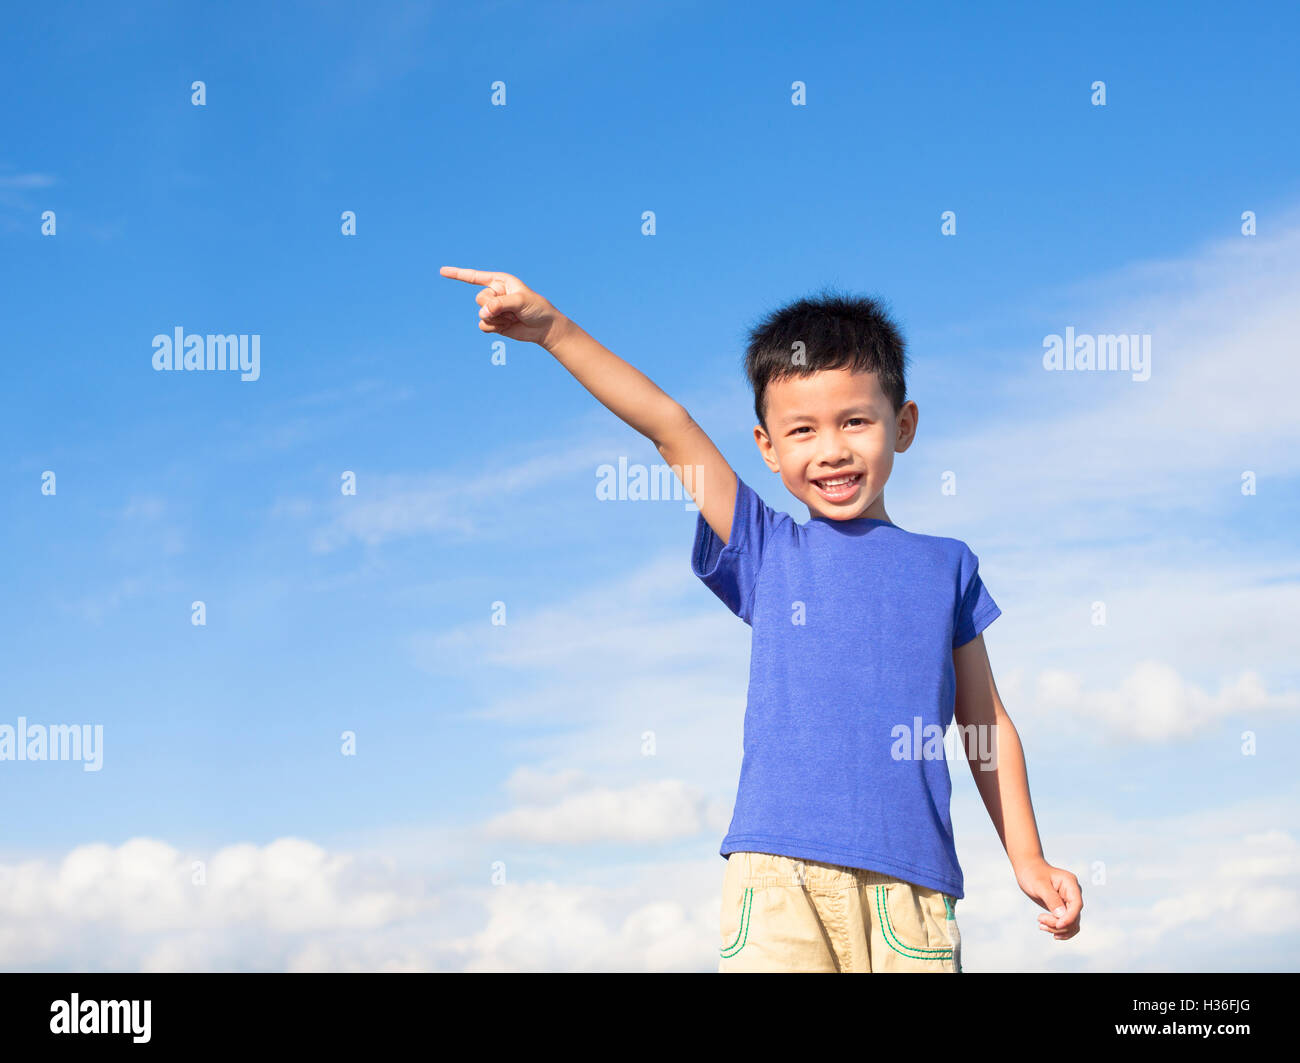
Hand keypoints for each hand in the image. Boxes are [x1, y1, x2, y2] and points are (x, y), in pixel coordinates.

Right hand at [439, 266, 567, 347]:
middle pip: (480, 299)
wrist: (543, 327)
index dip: (457, 274)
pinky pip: (483, 325)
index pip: (475, 277)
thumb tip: (483, 312)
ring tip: (512, 318)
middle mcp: (494, 293)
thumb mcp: (520, 301)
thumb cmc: (536, 308)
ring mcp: (493, 309)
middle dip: (494, 307)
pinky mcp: (493, 323)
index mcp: (500, 281)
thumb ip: (500, 304)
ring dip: (497, 319)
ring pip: (481, 313)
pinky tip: (507, 326)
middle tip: (511, 310)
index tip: (442, 271)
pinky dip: (494, 328)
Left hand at [1014, 857, 1082, 939]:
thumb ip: (1051, 899)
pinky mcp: (1063, 908)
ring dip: (1057, 929)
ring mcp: (1069, 902)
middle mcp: (1073, 893)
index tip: (1057, 925)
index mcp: (1070, 884)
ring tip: (1041, 925)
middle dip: (1059, 924)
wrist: (1027, 869)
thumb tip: (1062, 915)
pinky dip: (1057, 928)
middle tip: (1040, 920)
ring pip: (1071, 923)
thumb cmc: (1032, 873)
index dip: (1069, 917)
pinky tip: (1045, 927)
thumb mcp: (1039, 885)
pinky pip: (1066, 923)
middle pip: (1074, 917)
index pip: (1077, 904)